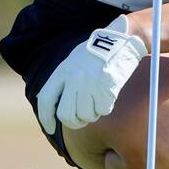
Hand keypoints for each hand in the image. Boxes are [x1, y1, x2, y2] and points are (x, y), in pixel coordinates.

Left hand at [36, 14, 147, 135]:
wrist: (122, 40)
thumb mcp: (76, 60)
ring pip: (86, 115)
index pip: (46, 99)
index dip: (46, 118)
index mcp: (63, 70)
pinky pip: (103, 110)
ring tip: (98, 100)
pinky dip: (106, 107)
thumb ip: (65, 79)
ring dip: (93, 113)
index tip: (50, 128)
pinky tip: (109, 95)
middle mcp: (74, 78)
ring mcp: (90, 84)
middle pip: (65, 114)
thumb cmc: (100, 51)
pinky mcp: (106, 88)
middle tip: (82, 120)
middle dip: (74, 122)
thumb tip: (54, 102)